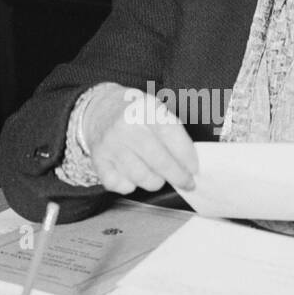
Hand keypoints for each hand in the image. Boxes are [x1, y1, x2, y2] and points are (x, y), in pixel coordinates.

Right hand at [82, 84, 197, 196]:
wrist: (98, 109)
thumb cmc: (133, 113)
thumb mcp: (155, 109)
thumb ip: (173, 132)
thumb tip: (190, 163)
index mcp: (145, 109)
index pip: (173, 137)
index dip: (187, 157)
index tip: (194, 169)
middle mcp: (127, 126)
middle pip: (159, 162)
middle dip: (178, 177)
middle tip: (187, 183)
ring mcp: (111, 144)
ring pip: (142, 177)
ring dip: (155, 181)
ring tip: (157, 175)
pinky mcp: (98, 160)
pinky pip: (121, 185)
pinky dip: (131, 185)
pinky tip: (133, 175)